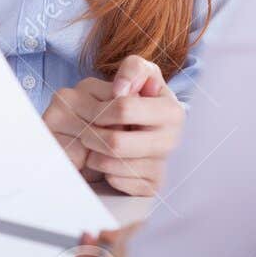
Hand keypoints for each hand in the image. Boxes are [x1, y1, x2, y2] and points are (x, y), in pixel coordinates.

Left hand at [43, 56, 183, 195]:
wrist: (149, 127)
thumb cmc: (141, 96)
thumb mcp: (141, 73)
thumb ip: (133, 69)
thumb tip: (119, 90)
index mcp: (171, 111)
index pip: (123, 108)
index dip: (100, 109)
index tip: (93, 109)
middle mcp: (171, 141)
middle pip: (115, 143)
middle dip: (91, 135)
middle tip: (84, 130)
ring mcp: (163, 166)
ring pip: (112, 165)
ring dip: (94, 154)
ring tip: (92, 144)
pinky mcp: (151, 186)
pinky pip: (117, 182)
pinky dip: (104, 171)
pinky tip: (104, 160)